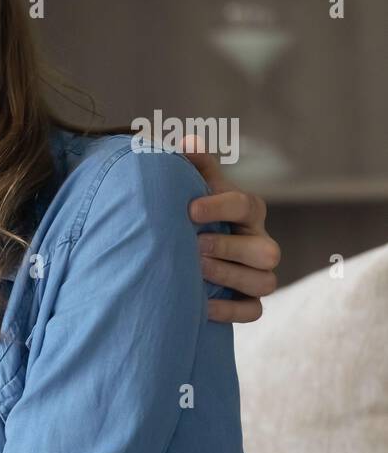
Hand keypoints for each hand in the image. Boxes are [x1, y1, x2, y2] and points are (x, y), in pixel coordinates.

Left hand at [180, 136, 280, 323]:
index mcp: (248, 213)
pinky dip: (230, 311)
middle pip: (267, 250)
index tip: (189, 209)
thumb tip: (186, 141)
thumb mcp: (194, 188)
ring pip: (264, 282)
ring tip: (195, 271)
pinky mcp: (249, 303)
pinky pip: (253, 311)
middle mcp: (260, 244)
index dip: (222, 206)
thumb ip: (193, 166)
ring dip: (229, 276)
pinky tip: (201, 305)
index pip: (248, 205)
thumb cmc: (192, 215)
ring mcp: (258, 275)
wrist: (185, 253)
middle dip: (230, 248)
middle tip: (194, 246)